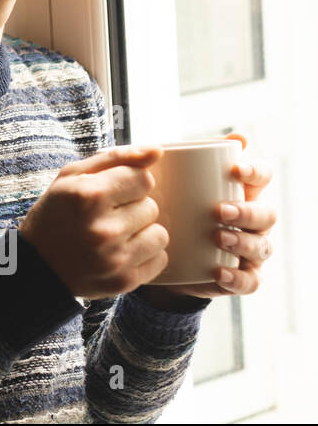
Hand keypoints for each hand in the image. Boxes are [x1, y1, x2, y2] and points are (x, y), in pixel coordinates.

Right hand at [19, 145, 169, 299]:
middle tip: (106, 217)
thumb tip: (158, 150)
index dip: (128, 184)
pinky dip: (144, 255)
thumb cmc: (54, 215)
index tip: (111, 193)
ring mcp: (115, 258)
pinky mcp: (124, 281)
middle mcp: (103, 228)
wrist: (36, 267)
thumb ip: (115, 158)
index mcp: (89, 196)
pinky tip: (120, 254)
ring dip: (142, 233)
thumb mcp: (72, 178)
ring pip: (160, 234)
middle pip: (151, 207)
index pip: (143, 179)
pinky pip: (159, 259)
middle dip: (132, 209)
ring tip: (116, 236)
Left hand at [138, 133, 275, 303]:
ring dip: (243, 243)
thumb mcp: (172, 183)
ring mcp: (249, 250)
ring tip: (218, 238)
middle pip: (266, 215)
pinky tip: (219, 272)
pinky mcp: (239, 277)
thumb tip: (174, 145)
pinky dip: (237, 277)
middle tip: (219, 210)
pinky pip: (250, 281)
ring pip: (262, 247)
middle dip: (247, 212)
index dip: (255, 172)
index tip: (234, 170)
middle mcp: (252, 222)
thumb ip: (178, 161)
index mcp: (241, 193)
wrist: (160, 254)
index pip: (262, 178)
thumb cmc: (172, 208)